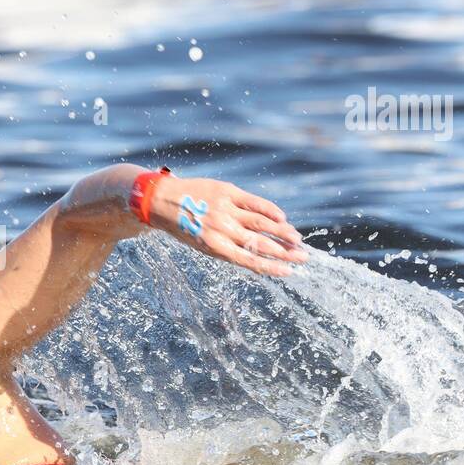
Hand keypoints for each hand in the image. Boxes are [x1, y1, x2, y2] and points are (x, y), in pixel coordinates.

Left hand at [148, 176, 306, 276]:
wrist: (160, 201)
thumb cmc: (184, 228)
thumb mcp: (202, 245)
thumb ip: (228, 249)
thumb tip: (258, 255)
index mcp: (214, 247)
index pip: (250, 260)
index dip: (272, 267)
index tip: (289, 272)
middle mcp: (221, 229)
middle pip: (261, 243)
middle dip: (285, 252)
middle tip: (303, 257)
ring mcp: (225, 209)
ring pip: (262, 223)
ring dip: (282, 232)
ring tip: (296, 240)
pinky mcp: (227, 192)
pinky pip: (254, 202)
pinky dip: (270, 210)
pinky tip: (282, 217)